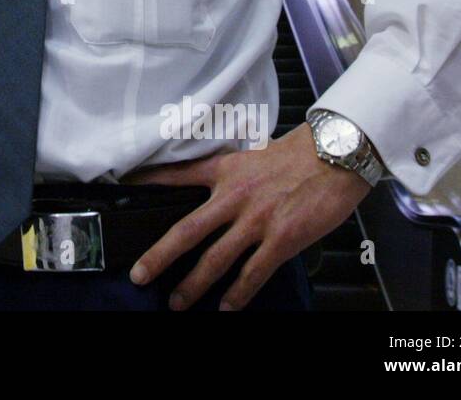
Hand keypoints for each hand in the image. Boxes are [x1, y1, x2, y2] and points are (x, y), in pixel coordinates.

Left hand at [125, 124, 371, 309]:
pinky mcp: (281, 239)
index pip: (177, 176)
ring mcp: (256, 221)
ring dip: (194, 285)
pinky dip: (238, 294)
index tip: (124, 188)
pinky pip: (253, 273)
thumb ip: (230, 173)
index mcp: (224, 171)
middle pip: (186, 231)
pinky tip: (227, 306)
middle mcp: (233, 197)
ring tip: (178, 302)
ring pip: (215, 260)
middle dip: (159, 257)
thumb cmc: (298, 154)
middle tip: (139, 275)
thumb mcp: (252, 154)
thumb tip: (215, 190)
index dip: (148, 183)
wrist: (335, 153)